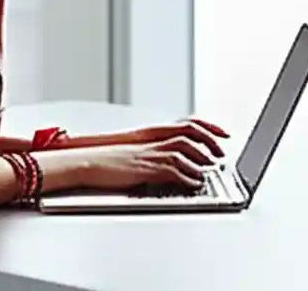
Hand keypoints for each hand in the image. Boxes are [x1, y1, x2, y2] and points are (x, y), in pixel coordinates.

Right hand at [70, 137, 217, 190]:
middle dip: (209, 144)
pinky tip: (194, 182)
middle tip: (220, 155)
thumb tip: (170, 165)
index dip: (207, 128)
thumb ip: (154, 155)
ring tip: (209, 171)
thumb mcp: (135, 154)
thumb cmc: (106, 162)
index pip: (186, 125)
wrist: (86, 163)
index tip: (221, 133)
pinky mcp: (145, 169)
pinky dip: (187, 177)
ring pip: (184, 153)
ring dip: (200, 162)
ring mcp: (150, 154)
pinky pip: (173, 171)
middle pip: (190, 136)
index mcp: (152, 136)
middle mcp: (153, 142)